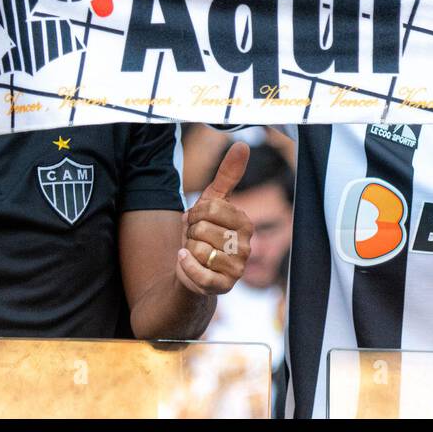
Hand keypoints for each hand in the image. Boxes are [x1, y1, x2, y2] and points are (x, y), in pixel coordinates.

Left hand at [176, 142, 253, 295]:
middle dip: (190, 234)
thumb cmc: (203, 233)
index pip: (211, 207)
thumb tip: (242, 145)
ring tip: (195, 254)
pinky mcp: (223, 287)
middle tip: (196, 240)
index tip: (198, 221)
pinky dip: (186, 266)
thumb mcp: (212, 202)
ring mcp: (237, 268)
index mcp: (245, 223)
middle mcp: (246, 246)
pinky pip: (200, 274)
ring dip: (188, 251)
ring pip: (199, 250)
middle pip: (203, 229)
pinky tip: (185, 262)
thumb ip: (228, 175)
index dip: (195, 213)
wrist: (190, 269)